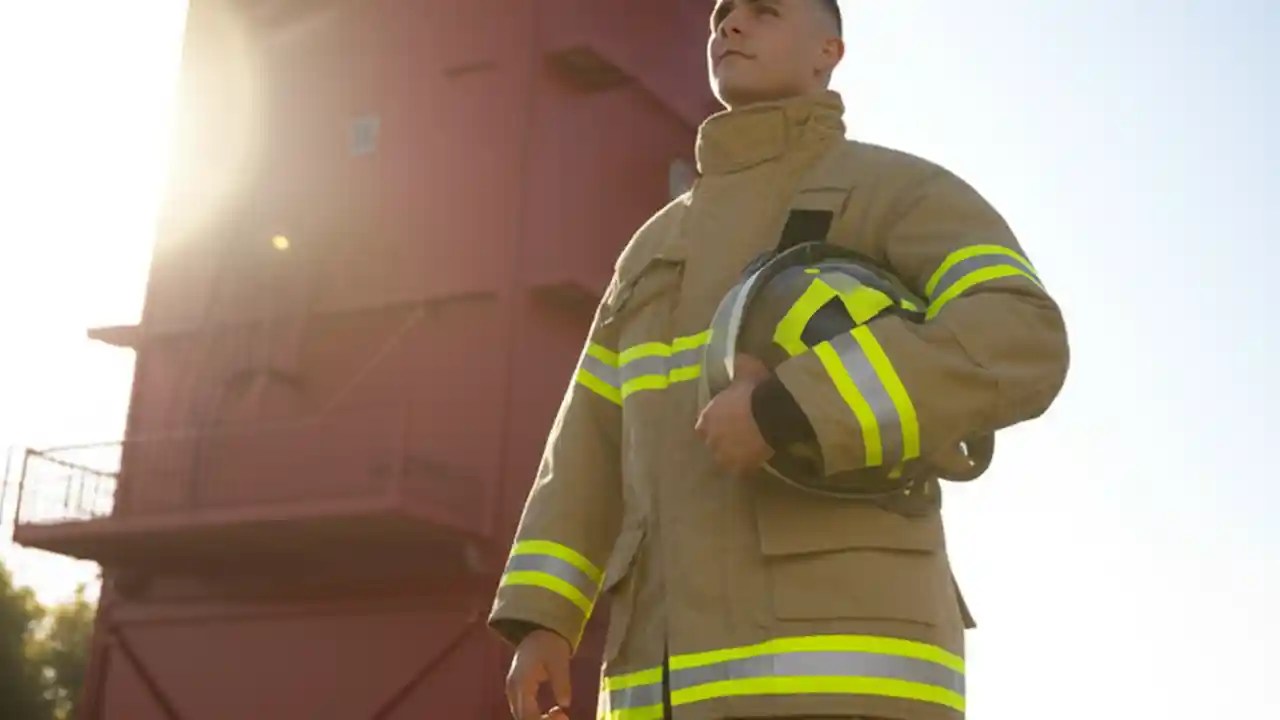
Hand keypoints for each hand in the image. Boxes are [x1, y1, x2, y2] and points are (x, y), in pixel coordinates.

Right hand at [505, 629, 571, 719]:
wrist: (538, 632)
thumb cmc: (549, 644)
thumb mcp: (559, 661)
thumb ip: (562, 682)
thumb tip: (565, 704)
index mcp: (521, 683)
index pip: (528, 715)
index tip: (564, 717)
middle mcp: (512, 690)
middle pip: (523, 719)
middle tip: (564, 717)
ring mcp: (513, 691)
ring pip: (523, 717)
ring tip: (561, 714)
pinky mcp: (517, 691)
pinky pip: (524, 711)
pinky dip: (537, 715)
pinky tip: (555, 711)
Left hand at [695, 354, 773, 474]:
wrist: (774, 414)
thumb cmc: (756, 391)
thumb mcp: (747, 369)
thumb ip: (739, 366)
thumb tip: (737, 358)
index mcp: (706, 418)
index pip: (705, 423)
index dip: (717, 421)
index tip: (729, 417)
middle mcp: (711, 440)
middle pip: (714, 442)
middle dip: (724, 438)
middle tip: (743, 431)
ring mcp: (725, 457)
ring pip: (727, 457)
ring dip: (735, 453)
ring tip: (752, 446)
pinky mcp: (742, 469)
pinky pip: (743, 468)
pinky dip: (749, 464)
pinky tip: (760, 457)